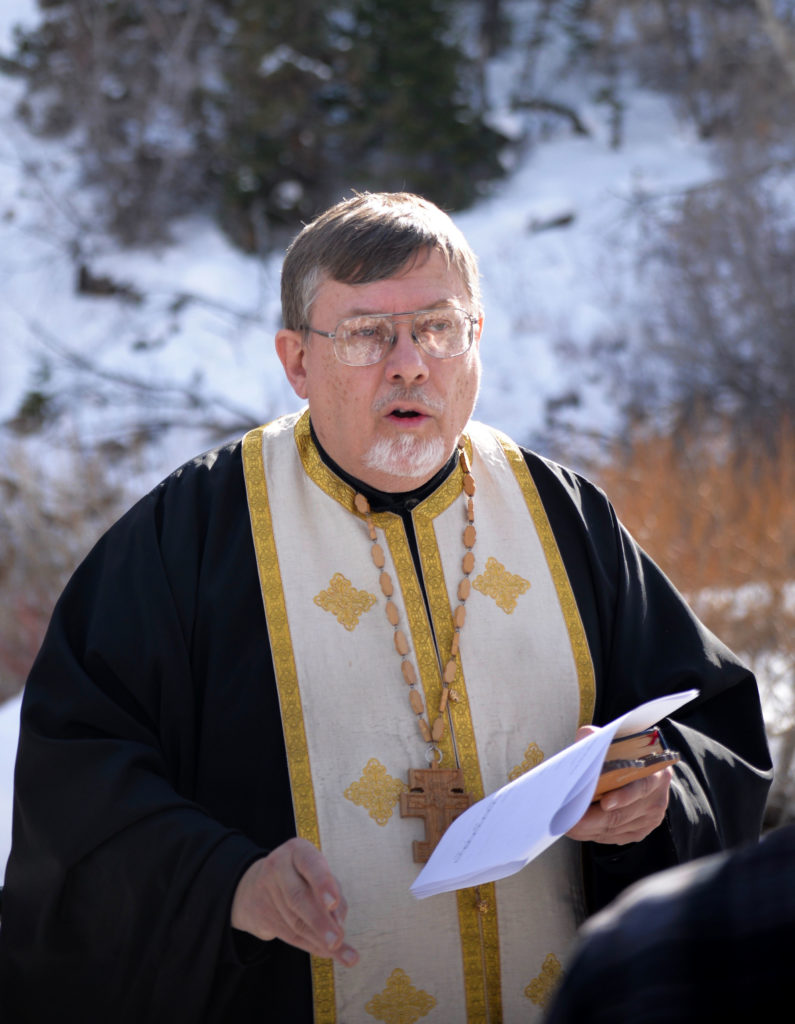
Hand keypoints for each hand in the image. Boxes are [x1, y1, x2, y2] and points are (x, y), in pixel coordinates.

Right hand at [231, 837, 358, 966]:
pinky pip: (289, 934)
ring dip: (319, 939)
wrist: (252, 885)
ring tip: (338, 950)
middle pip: (298, 897)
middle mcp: (278, 867)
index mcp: (297, 850)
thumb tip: (339, 923)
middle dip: (319, 921)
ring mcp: (266, 891)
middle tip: (337, 939)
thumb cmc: (298, 875)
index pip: (310, 864)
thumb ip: (332, 890)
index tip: (333, 903)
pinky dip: (311, 945)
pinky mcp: (261, 915)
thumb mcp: (315, 870)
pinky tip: (327, 952)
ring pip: (295, 921)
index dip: (322, 883)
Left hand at [566, 726, 672, 844]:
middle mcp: (657, 799)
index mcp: (656, 772)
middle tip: (569, 817)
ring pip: (615, 828)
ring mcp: (650, 818)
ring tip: (565, 822)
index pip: (641, 787)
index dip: (623, 796)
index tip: (605, 803)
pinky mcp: (640, 831)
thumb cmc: (623, 754)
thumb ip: (600, 737)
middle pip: (622, 814)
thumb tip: (584, 737)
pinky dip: (593, 833)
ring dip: (588, 828)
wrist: (640, 769)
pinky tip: (576, 828)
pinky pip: (614, 837)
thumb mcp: (615, 741)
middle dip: (593, 819)